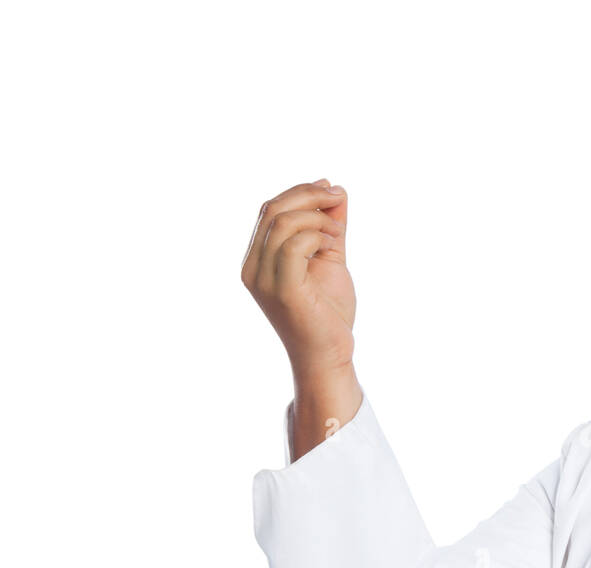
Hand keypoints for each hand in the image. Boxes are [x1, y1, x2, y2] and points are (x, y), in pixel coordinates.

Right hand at [240, 178, 355, 378]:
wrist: (330, 355)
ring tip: (338, 234)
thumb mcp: (329, 258)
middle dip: (308, 195)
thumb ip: (329, 226)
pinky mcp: (282, 289)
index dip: (299, 191)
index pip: (268, 210)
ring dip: (317, 218)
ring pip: (283, 222)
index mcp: (257, 260)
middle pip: (272, 209)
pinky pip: (294, 245)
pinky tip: (332, 247)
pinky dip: (317, 236)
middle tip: (337, 196)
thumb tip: (333, 189)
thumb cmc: (328, 313)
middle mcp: (253, 268)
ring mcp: (263, 279)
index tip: (330, 188)